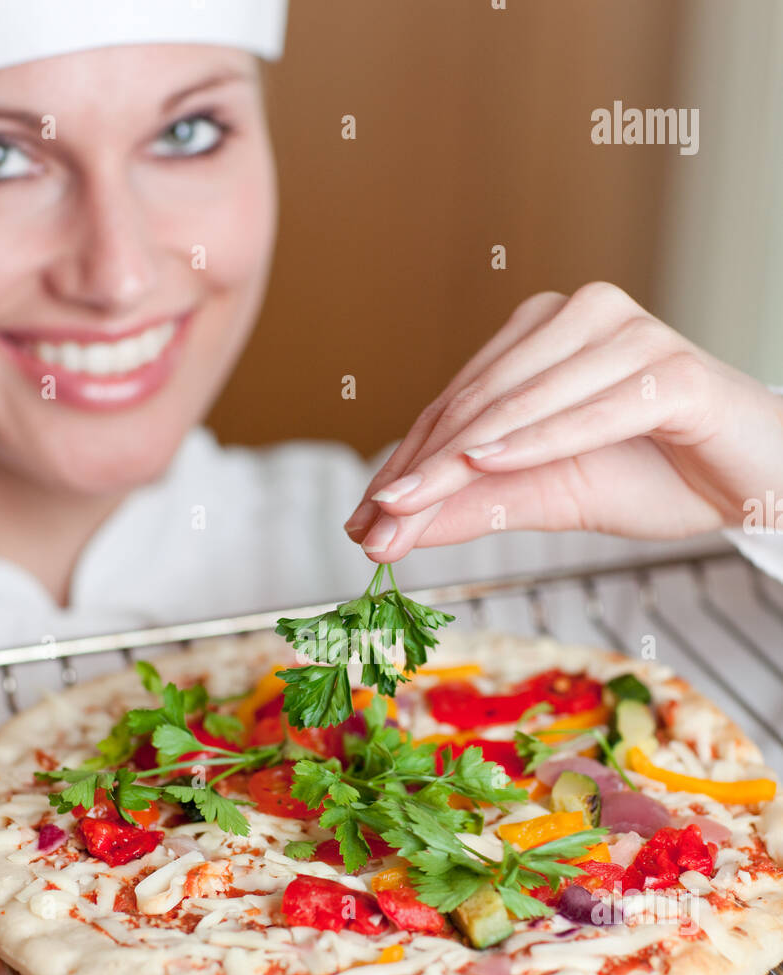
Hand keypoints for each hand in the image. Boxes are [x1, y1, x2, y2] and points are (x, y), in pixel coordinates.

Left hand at [345, 282, 782, 559]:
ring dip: (459, 459)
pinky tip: (487, 463)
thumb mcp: (550, 495)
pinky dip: (539, 438)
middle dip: (419, 470)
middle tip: (371, 528)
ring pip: (524, 401)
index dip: (406, 463)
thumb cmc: (658, 475)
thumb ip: (477, 501)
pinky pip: (592, 409)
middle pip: (478, 401)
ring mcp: (628, 334)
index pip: (458, 403)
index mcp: (545, 333)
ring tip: (405, 507)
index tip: (361, 521)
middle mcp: (580, 316)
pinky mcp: (674, 370)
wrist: (754, 483)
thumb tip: (389, 526)